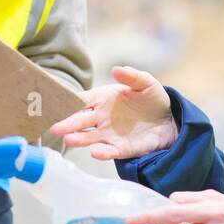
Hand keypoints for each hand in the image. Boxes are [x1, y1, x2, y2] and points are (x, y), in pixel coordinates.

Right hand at [48, 65, 176, 159]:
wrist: (169, 121)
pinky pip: (109, 151)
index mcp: (102, 99)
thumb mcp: (145, 83)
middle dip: (67, 123)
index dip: (68, 101)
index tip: (55, 103)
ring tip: (68, 140)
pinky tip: (96, 153)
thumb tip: (116, 70)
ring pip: (89, 137)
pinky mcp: (121, 148)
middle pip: (80, 120)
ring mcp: (109, 134)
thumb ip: (131, 76)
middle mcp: (101, 117)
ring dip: (79, 139)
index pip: (81, 100)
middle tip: (54, 128)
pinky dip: (102, 153)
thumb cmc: (152, 99)